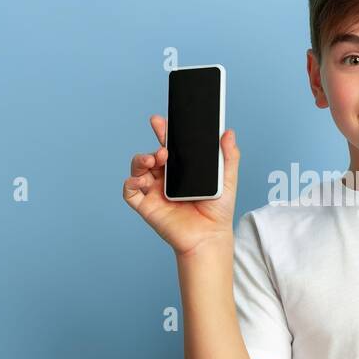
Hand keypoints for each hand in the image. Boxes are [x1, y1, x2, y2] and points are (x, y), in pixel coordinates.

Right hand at [122, 114, 240, 256]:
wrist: (210, 237)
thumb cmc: (218, 211)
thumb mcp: (227, 180)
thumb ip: (228, 156)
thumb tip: (228, 132)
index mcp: (181, 170)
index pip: (169, 146)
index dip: (163, 133)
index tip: (160, 122)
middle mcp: (165, 178)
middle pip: (152, 155)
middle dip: (153, 146)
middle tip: (163, 148)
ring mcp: (153, 191)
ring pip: (138, 169)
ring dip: (141, 160)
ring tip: (154, 160)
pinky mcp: (146, 206)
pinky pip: (130, 191)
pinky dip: (131, 182)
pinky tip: (141, 180)